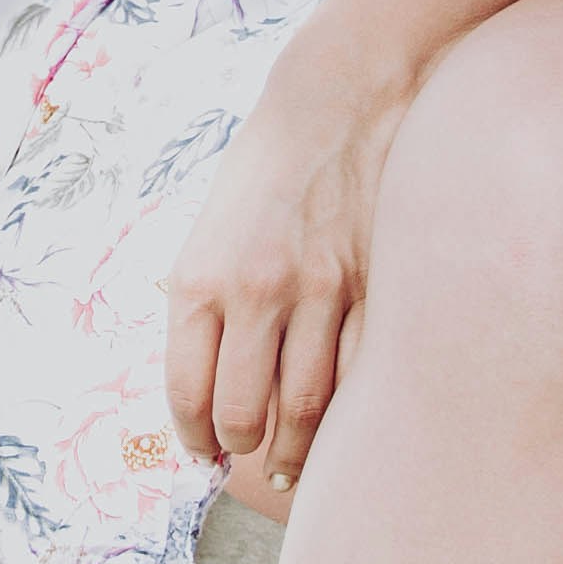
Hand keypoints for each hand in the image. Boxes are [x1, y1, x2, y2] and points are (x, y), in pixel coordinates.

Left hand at [163, 53, 408, 496]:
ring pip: (305, 410)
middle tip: (251, 460)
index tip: (205, 454)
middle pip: (244, 414)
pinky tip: (343, 429)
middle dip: (244, 451)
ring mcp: (320, 292)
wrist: (342, 98)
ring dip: (296, 452)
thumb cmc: (270, 168)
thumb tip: (202, 387)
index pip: (187, 393)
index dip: (196, 440)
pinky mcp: (375, 287)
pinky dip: (349, 415)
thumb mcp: (211, 229)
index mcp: (201, 279)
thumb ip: (203, 302)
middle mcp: (255, 291)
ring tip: (293, 465)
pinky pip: (360, 375)